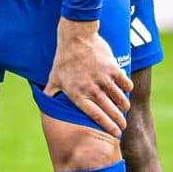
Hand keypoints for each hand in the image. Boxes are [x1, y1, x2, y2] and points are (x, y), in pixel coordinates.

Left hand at [43, 20, 131, 136]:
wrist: (76, 37)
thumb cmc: (64, 59)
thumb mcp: (54, 77)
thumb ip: (51, 93)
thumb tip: (44, 103)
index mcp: (76, 94)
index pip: (95, 116)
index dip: (107, 127)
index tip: (115, 134)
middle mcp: (91, 89)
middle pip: (111, 111)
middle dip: (120, 122)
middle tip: (123, 126)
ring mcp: (103, 79)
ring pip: (121, 99)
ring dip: (124, 106)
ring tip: (123, 109)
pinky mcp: (113, 69)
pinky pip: (126, 85)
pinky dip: (127, 89)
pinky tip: (126, 91)